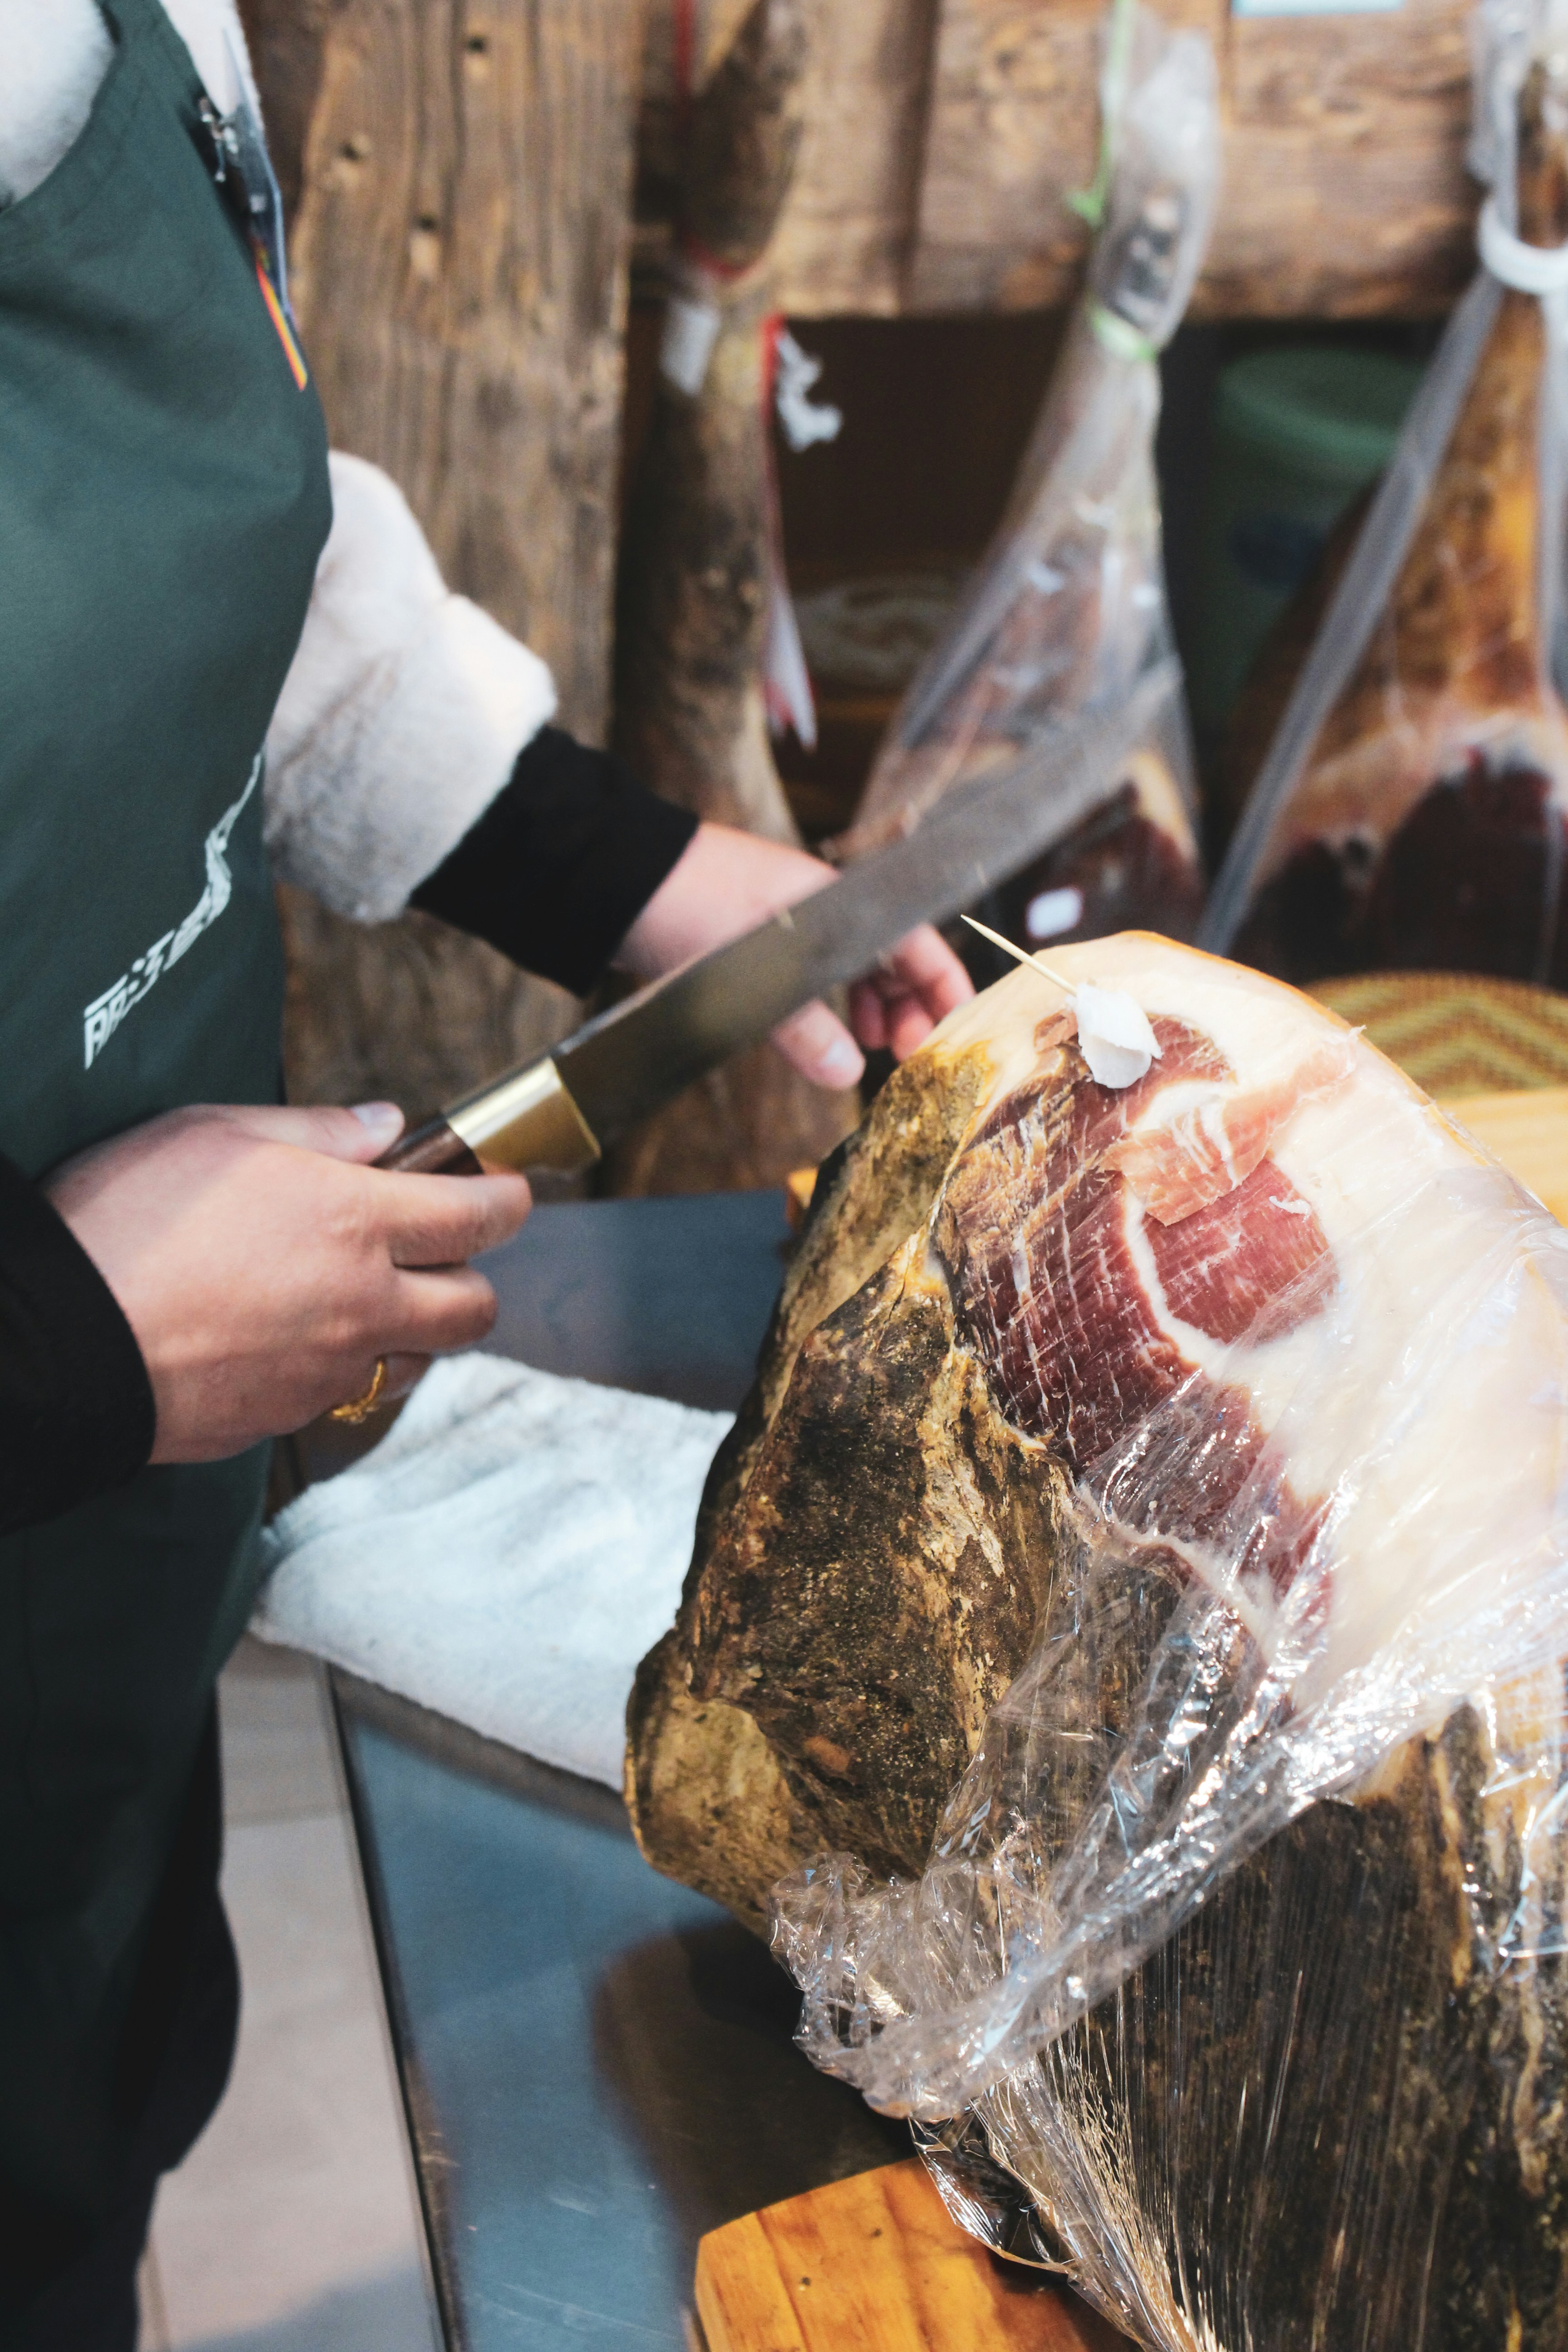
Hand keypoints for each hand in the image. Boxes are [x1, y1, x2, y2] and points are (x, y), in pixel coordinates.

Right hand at [45, 1103, 531, 1462]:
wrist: (60, 1338)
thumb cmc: (123, 1225)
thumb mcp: (213, 1134)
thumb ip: (315, 1131)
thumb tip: (383, 1127)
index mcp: (354, 1221)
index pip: (479, 1216)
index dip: (509, 1199)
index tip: (508, 1190)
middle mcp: (360, 1303)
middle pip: (474, 1308)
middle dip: (474, 1278)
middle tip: (442, 1252)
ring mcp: (327, 1371)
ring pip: (416, 1360)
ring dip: (412, 1331)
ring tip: (364, 1297)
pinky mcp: (287, 1418)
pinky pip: (342, 1395)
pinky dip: (337, 1368)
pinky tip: (290, 1337)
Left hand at [617, 823, 973, 1088]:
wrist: (615, 877)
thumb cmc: (686, 901)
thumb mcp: (752, 973)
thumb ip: (804, 1027)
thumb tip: (848, 1073)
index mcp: (839, 899)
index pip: (917, 940)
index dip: (943, 986)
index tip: (954, 1030)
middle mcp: (824, 910)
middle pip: (892, 959)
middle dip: (909, 1008)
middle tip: (907, 1056)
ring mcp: (792, 926)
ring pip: (853, 972)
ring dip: (870, 1011)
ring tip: (869, 1051)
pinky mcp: (759, 946)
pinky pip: (814, 980)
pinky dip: (829, 1008)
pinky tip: (825, 1037)